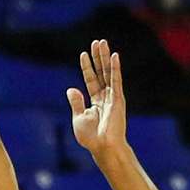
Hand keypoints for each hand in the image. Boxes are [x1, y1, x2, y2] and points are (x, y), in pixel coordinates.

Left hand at [66, 39, 126, 157]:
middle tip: (97, 42)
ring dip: (106, 57)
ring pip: (109, 73)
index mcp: (96, 102)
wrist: (103, 147)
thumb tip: (71, 88)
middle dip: (98, 57)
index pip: (91, 80)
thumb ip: (76, 102)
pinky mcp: (118, 99)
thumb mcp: (79, 118)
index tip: (83, 54)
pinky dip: (115, 68)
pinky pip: (116, 80)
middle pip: (101, 73)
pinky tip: (114, 56)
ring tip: (103, 43)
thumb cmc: (92, 138)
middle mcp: (106, 97)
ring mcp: (113, 97)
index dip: (87, 67)